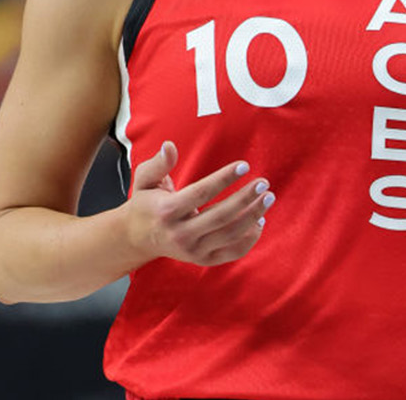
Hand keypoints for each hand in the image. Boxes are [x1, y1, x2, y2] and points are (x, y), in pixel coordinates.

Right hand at [124, 141, 272, 266]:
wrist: (137, 238)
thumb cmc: (147, 203)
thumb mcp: (145, 181)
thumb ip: (158, 164)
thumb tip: (169, 145)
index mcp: (167, 212)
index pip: (201, 193)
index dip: (224, 178)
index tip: (244, 166)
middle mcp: (180, 234)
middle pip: (220, 216)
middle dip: (245, 198)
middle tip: (264, 183)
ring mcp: (192, 251)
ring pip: (230, 234)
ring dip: (254, 216)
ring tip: (268, 197)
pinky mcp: (203, 260)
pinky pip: (233, 252)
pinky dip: (250, 238)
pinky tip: (260, 221)